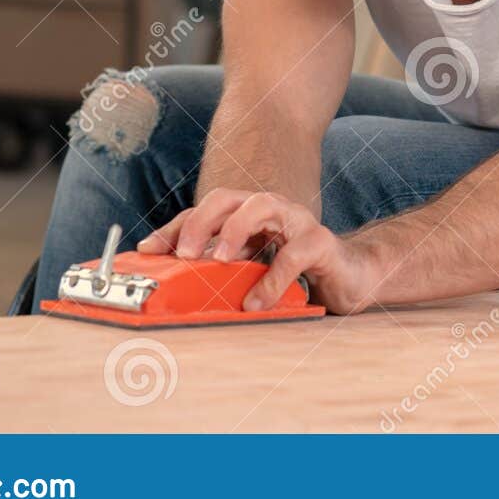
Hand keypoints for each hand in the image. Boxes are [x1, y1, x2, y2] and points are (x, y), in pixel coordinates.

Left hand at [138, 189, 376, 312]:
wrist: (352, 276)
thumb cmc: (298, 271)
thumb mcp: (251, 270)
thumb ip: (223, 270)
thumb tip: (176, 283)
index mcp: (248, 215)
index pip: (203, 212)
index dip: (173, 228)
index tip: (147, 250)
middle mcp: (270, 210)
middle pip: (227, 197)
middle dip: (199, 221)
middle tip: (182, 253)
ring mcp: (297, 221)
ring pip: (262, 205)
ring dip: (234, 230)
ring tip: (218, 259)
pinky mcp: (321, 242)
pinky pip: (294, 254)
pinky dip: (272, 279)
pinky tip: (257, 301)